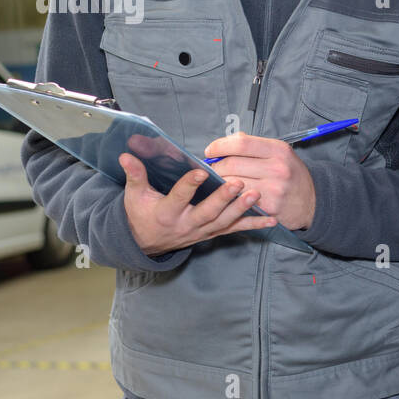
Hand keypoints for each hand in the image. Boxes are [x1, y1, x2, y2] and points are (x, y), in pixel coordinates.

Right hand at [119, 153, 276, 256]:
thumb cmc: (141, 214)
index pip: (179, 197)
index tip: (200, 171)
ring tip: (256, 195)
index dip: (189, 185)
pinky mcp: (213, 233)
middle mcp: (187, 224)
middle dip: (223, 199)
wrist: (146, 243)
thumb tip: (126, 155)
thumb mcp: (134, 196)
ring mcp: (202, 231)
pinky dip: (254, 225)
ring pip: (224, 222)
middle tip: (238, 183)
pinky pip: (235, 230)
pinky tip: (272, 219)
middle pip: (207, 212)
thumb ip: (135, 175)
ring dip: (241, 209)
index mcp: (167, 213)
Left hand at [202, 133, 316, 230]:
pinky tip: (228, 196)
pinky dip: (229, 198)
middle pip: (232, 164)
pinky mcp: (268, 207)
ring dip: (219, 184)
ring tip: (218, 183)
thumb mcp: (279, 153)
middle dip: (215, 168)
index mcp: (278, 150)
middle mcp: (277, 168)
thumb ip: (252, 146)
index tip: (210, 151)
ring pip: (231, 184)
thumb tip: (223, 145)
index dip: (219, 146)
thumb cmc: (291, 175)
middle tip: (211, 170)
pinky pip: (238, 201)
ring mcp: (273, 189)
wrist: (312, 201)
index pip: (240, 143)